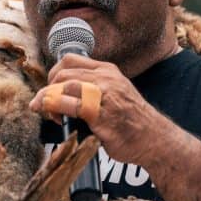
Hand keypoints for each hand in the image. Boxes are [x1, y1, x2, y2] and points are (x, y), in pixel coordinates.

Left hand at [29, 53, 171, 164]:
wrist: (155, 140)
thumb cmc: (130, 122)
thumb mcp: (113, 94)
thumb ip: (91, 88)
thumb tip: (59, 93)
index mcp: (107, 71)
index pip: (69, 60)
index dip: (53, 74)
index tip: (50, 91)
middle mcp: (105, 78)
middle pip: (63, 73)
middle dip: (47, 90)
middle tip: (45, 107)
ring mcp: (104, 93)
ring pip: (63, 85)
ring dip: (48, 99)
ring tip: (49, 114)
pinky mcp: (100, 113)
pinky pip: (69, 104)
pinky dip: (55, 108)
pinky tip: (57, 119)